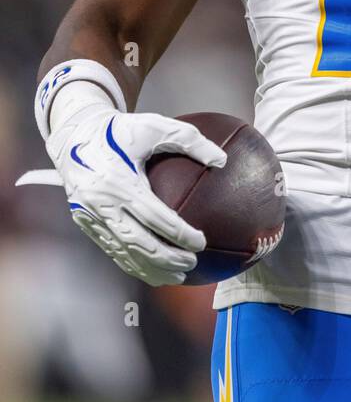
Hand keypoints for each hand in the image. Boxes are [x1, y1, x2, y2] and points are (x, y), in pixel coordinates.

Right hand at [18, 107, 225, 285]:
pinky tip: (152, 270)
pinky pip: (112, 249)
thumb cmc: (121, 130)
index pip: (155, 216)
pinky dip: (133, 263)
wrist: (76, 135)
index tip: (201, 242)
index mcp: (119, 181)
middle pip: (139, 242)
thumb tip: (222, 160)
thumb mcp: (156, 126)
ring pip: (124, 252)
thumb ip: (191, 140)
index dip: (179, 233)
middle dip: (167, 258)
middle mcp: (102, 203)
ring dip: (151, 269)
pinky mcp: (85, 223)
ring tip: (178, 276)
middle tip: (192, 263)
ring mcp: (91, 217)